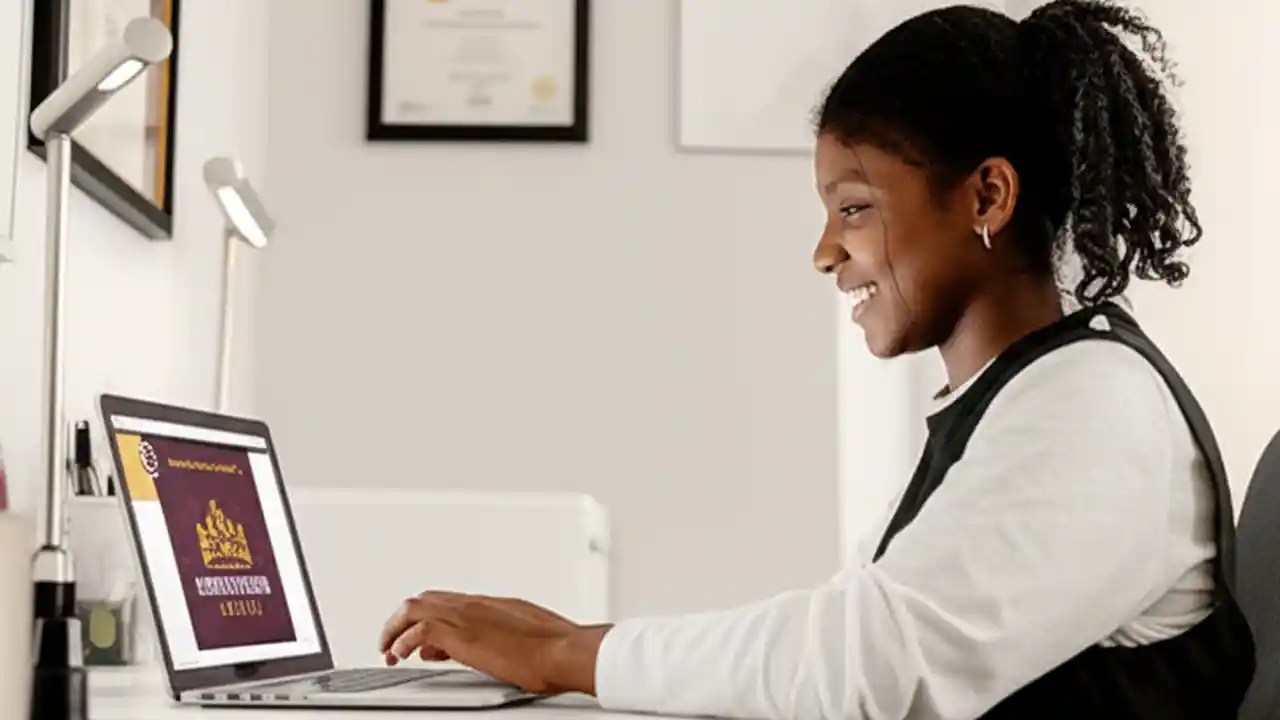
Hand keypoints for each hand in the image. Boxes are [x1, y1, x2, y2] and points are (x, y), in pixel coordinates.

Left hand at [378, 591, 610, 695]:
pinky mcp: (462, 636)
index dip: (427, 617)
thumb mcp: (527, 637)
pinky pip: (419, 632)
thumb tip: (495, 649)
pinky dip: (403, 641)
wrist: (565, 651)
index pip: (447, 602)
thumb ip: (504, 638)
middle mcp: (475, 605)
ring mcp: (467, 617)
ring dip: (395, 628)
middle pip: (425, 599)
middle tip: (393, 640)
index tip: (419, 638)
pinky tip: (399, 654)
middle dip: (403, 620)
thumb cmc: (557, 649)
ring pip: (414, 608)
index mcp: (491, 605)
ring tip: (387, 648)